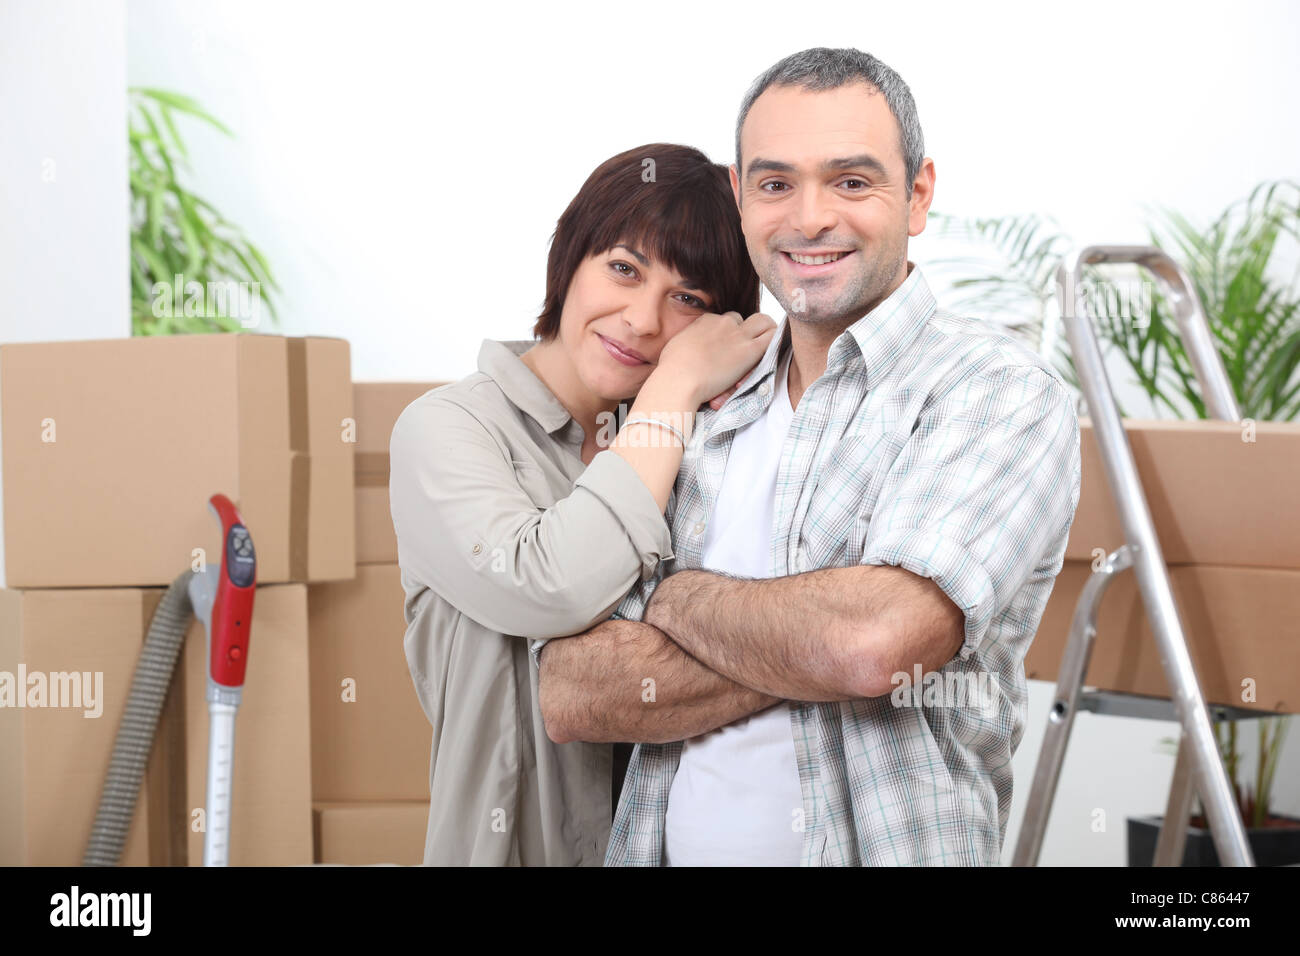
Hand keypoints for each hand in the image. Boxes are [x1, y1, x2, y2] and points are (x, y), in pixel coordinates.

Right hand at [656, 311, 776, 406]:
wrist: (679, 378)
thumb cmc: (671, 370)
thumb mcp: (675, 347)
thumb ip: (686, 343)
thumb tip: (685, 347)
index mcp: (704, 321)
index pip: (723, 320)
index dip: (727, 333)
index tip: (725, 348)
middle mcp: (723, 322)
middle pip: (741, 318)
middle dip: (746, 329)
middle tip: (746, 344)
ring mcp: (738, 334)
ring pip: (762, 321)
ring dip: (764, 332)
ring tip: (763, 347)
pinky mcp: (749, 350)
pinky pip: (772, 336)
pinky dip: (776, 340)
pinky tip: (773, 350)